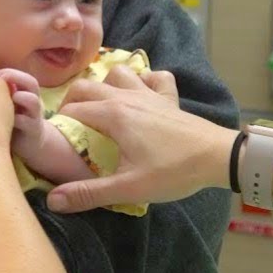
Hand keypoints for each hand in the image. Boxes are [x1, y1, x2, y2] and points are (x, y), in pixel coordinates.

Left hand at [0, 68, 44, 158]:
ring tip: (7, 99)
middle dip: (15, 77)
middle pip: (31, 82)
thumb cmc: (10, 121)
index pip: (20, 75)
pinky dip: (15, 120)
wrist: (29, 145)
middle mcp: (32, 101)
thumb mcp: (4, 106)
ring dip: (19, 97)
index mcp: (25, 92)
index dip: (6, 73)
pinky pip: (27, 123)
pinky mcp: (33, 132)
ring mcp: (34, 116)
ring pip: (33, 101)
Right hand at [47, 66, 238, 212]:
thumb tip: (53, 200)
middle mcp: (126, 97)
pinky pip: (154, 76)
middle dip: (72, 101)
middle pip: (86, 86)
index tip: (58, 140)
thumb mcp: (129, 188)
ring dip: (106, 85)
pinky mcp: (169, 98)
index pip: (72, 111)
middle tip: (72, 124)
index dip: (60, 125)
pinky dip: (146, 80)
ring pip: (118, 73)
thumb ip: (89, 193)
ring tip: (104, 106)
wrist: (219, 158)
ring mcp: (149, 94)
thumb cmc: (173, 172)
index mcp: (112, 115)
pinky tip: (144, 95)